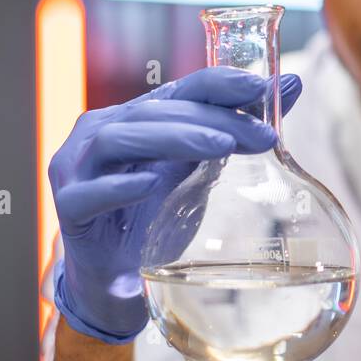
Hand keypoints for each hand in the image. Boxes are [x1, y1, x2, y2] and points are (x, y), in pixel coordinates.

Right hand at [49, 68, 302, 343]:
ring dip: (174, 138)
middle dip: (213, 119)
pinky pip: (89, 193)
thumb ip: (237, 131)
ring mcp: (77, 168)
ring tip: (222, 148)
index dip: (221, 83)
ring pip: (119, 138)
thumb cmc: (156, 215)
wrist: (116, 277)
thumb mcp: (202, 170)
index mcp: (137, 117)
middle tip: (260, 135)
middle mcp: (101, 131)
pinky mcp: (68, 207)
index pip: (181, 88)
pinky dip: (120, 186)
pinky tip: (150, 184)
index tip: (263, 88)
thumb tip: (291, 85)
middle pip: (157, 111)